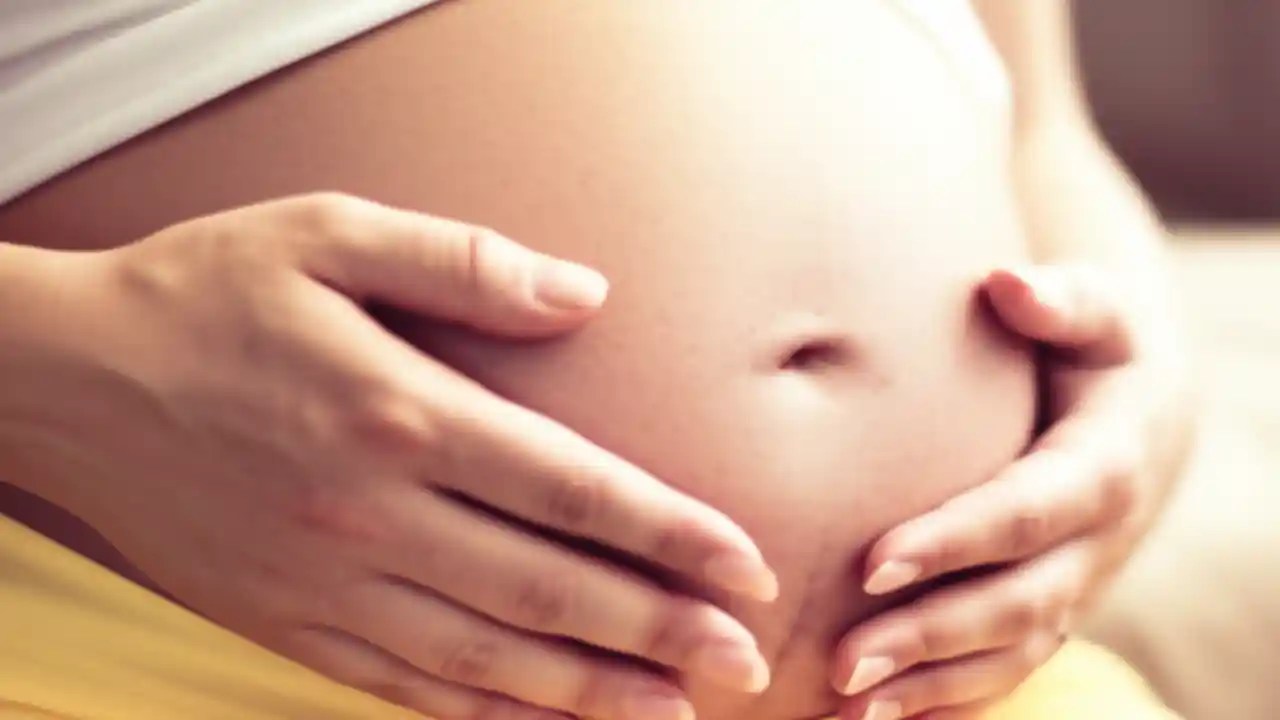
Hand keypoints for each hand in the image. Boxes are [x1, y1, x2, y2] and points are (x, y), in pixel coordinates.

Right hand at [0, 194, 775, 719]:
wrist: (67, 380)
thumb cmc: (204, 295)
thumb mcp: (328, 235)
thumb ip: (465, 264)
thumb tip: (584, 296)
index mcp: (399, 413)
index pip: (572, 489)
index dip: (671, 534)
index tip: (746, 568)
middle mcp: (373, 514)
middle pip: (548, 588)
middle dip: (661, 630)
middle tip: (747, 662)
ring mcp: (327, 582)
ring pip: (486, 656)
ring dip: (591, 689)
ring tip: (675, 709)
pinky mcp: (287, 622)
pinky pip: (402, 685)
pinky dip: (485, 711)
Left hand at [828, 264, 1191, 719]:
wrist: (1146, 417)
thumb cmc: (1097, 350)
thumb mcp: (1100, 311)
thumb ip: (1059, 299)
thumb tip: (1003, 282)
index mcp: (1104, 466)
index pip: (1026, 512)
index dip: (956, 541)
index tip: (873, 562)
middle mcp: (1095, 543)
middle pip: (1015, 603)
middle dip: (929, 635)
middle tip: (841, 663)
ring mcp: (1077, 588)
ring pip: (1010, 655)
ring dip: (931, 688)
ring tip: (850, 714)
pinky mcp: (1052, 612)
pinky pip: (1005, 670)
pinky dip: (948, 703)